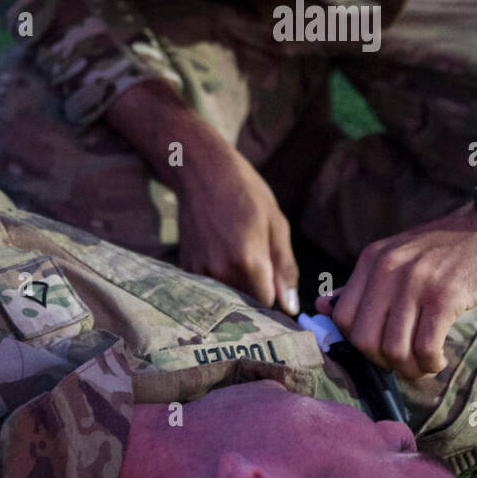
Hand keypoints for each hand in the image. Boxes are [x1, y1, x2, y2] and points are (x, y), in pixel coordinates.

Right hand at [105, 79, 298, 313]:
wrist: (201, 171)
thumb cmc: (246, 192)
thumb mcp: (276, 224)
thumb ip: (285, 269)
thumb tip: (290, 307)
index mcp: (249, 262)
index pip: (266, 304)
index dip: (274, 298)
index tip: (276, 286)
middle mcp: (222, 272)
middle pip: (245, 304)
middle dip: (256, 294)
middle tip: (259, 267)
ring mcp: (200, 271)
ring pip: (226, 297)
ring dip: (236, 287)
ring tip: (239, 253)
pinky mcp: (186, 267)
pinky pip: (209, 287)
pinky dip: (219, 279)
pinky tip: (222, 252)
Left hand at [315, 206, 476, 379]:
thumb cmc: (450, 249)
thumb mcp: (400, 256)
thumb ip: (364, 284)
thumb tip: (322, 307)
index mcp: (372, 259)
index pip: (343, 319)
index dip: (359, 346)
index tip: (383, 351)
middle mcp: (388, 268)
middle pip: (364, 340)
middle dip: (384, 363)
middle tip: (406, 362)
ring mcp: (416, 281)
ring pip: (393, 349)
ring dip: (410, 369)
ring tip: (426, 363)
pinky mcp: (445, 295)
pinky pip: (425, 348)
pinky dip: (431, 364)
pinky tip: (440, 358)